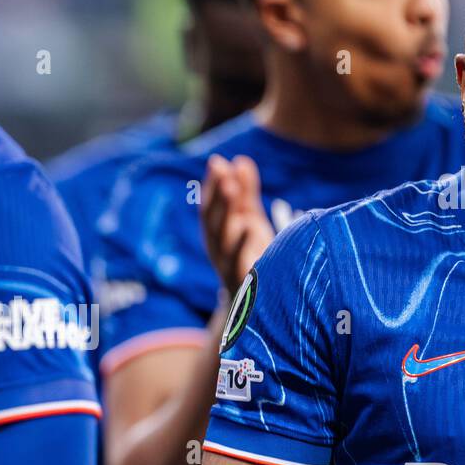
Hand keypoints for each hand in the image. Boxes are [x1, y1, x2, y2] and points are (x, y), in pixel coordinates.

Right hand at [200, 154, 274, 297]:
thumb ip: (245, 193)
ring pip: (221, 236)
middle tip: (222, 170)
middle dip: (217, 194)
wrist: (255, 304)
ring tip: (230, 187)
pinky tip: (250, 227)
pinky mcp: (241, 280)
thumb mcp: (249, 221)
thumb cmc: (252, 255)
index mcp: (216, 233)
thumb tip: (239, 161)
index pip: (209, 207)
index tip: (217, 162)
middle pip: (212, 220)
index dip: (211, 185)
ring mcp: (226, 264)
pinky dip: (242, 243)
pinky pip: (239, 260)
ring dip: (224, 211)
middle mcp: (216, 248)